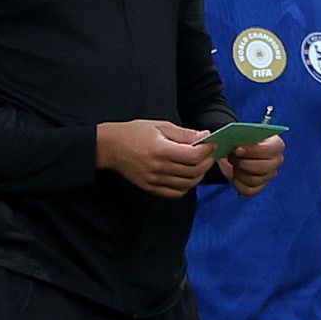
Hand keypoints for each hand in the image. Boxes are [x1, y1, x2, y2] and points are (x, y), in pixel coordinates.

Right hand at [98, 120, 216, 197]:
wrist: (109, 147)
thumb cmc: (134, 133)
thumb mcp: (160, 126)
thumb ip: (184, 134)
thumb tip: (205, 136)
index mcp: (161, 150)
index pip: (194, 156)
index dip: (207, 150)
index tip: (211, 143)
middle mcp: (158, 168)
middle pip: (194, 171)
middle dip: (207, 162)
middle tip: (209, 154)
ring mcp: (154, 180)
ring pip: (188, 184)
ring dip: (199, 175)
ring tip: (200, 164)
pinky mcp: (150, 188)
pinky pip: (175, 193)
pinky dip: (186, 187)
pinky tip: (187, 176)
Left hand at [216, 132, 284, 195]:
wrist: (237, 151)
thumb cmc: (242, 140)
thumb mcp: (241, 134)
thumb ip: (240, 135)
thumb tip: (230, 144)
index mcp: (276, 145)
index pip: (271, 150)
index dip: (254, 151)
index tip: (238, 149)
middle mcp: (276, 161)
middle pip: (264, 168)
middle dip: (244, 163)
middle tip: (231, 157)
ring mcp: (269, 175)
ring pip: (254, 180)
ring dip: (239, 173)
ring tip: (232, 165)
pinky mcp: (259, 187)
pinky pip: (248, 190)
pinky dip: (238, 184)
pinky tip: (234, 175)